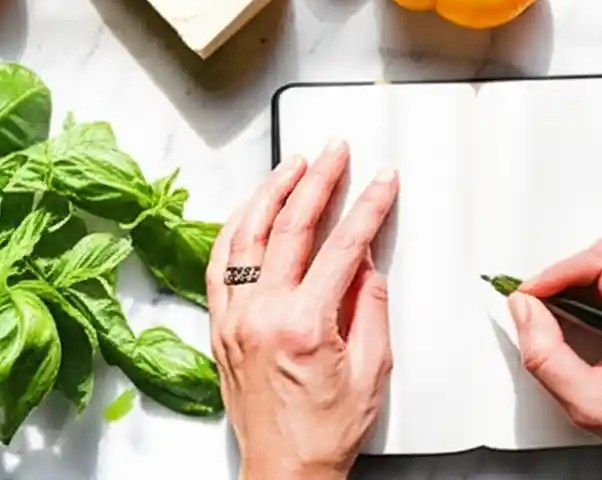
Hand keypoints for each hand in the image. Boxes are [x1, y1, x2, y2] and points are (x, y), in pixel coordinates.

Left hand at [206, 140, 398, 479]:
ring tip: (292, 166)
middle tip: (336, 153)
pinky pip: (220, 262)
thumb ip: (368, 305)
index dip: (366, 207)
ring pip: (246, 235)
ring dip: (271, 193)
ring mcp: (234, 318)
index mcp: (303, 325)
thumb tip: (364, 260)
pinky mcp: (220, 326)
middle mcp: (261, 315)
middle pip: (291, 227)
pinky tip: (250, 209)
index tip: (381, 182)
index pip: (341, 247)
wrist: (285, 469)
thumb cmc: (325, 431)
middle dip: (319, 181)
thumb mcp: (372, 368)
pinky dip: (235, 228)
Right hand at [509, 239, 601, 479]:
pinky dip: (588, 298)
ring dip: (573, 289)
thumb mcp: (590, 406)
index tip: (530, 294)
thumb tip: (524, 310)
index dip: (559, 272)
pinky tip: (579, 325)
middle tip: (534, 307)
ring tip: (554, 320)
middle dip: (561, 280)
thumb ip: (548, 357)